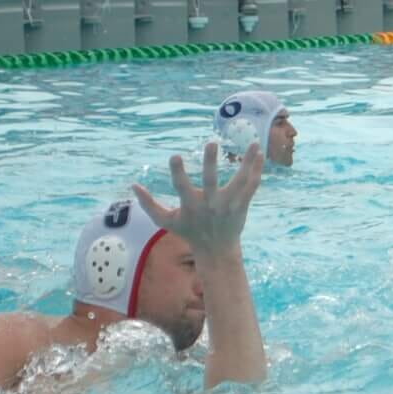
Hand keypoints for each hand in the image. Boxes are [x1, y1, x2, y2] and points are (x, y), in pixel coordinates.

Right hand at [134, 141, 262, 259]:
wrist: (216, 250)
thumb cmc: (188, 232)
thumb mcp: (165, 221)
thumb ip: (149, 204)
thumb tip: (133, 185)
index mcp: (191, 206)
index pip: (181, 186)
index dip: (178, 172)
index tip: (175, 156)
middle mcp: (210, 204)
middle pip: (211, 181)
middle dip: (210, 163)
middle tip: (212, 143)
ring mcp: (228, 204)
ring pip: (240, 180)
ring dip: (247, 162)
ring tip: (253, 143)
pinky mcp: (242, 205)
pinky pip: (252, 186)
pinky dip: (256, 170)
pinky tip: (259, 154)